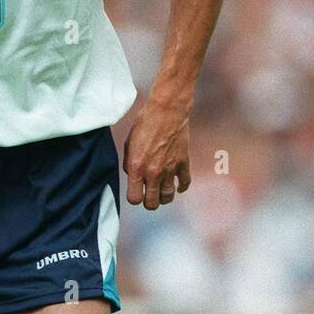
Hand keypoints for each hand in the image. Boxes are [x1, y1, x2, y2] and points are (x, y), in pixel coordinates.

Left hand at [122, 96, 190, 210]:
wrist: (167, 110)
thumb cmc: (145, 123)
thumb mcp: (128, 143)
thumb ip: (129, 163)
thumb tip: (133, 175)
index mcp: (136, 167)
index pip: (134, 199)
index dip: (135, 197)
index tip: (136, 192)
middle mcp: (153, 172)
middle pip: (152, 203)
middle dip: (149, 202)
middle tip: (149, 195)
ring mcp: (170, 169)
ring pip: (168, 197)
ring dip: (164, 197)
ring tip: (162, 192)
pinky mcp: (183, 163)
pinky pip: (184, 183)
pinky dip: (181, 187)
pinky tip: (177, 185)